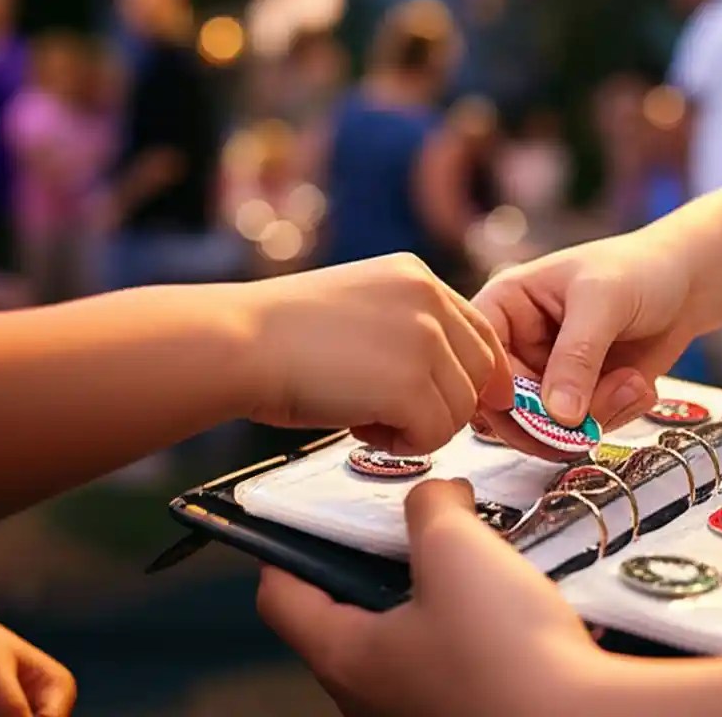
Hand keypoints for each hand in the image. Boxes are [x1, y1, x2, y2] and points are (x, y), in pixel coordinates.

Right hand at [244, 253, 512, 454]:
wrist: (240, 344)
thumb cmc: (280, 337)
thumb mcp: (360, 309)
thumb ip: (408, 329)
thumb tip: (444, 378)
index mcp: (415, 275)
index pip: (480, 331)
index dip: (477, 375)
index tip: (464, 402)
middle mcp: (428, 299)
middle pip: (481, 373)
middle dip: (446, 405)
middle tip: (395, 414)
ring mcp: (424, 340)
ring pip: (460, 409)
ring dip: (420, 427)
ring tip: (367, 418)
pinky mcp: (411, 385)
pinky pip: (436, 435)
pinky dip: (403, 445)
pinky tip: (362, 428)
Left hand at [257, 479, 606, 716]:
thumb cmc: (510, 661)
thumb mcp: (458, 547)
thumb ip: (431, 505)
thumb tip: (436, 498)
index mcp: (347, 657)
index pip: (281, 596)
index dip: (286, 546)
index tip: (303, 516)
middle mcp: (372, 698)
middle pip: (348, 613)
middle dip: (379, 562)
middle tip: (413, 529)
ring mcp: (418, 714)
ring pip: (406, 637)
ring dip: (434, 595)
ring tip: (474, 563)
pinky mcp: (467, 714)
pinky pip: (454, 660)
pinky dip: (472, 626)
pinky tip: (509, 606)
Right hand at [472, 232, 697, 457]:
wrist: (687, 284)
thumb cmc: (639, 269)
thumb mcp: (603, 302)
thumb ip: (577, 357)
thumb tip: (558, 414)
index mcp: (505, 306)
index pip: (479, 360)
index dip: (499, 393)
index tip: (540, 408)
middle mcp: (518, 346)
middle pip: (505, 408)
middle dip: (553, 420)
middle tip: (592, 419)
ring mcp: (547, 376)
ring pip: (545, 428)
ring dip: (595, 417)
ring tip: (631, 385)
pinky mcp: (578, 399)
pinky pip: (581, 430)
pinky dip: (614, 416)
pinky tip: (636, 386)